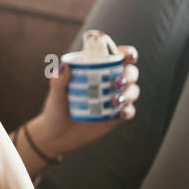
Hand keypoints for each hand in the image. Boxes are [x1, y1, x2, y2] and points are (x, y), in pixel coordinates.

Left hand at [34, 40, 140, 155]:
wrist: (57, 135)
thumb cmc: (56, 109)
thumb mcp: (56, 94)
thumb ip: (58, 81)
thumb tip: (64, 66)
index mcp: (97, 70)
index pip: (117, 57)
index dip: (128, 53)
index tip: (129, 56)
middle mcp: (109, 82)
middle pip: (130, 72)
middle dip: (129, 75)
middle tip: (117, 83)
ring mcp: (114, 99)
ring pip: (132, 91)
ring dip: (129, 93)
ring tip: (115, 101)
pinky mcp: (116, 116)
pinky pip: (129, 111)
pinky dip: (128, 111)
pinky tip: (121, 113)